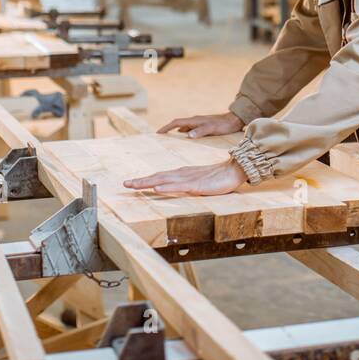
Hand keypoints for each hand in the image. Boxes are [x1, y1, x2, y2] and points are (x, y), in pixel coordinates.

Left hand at [123, 160, 246, 195]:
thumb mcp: (197, 182)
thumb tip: (172, 188)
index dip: (144, 180)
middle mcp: (181, 175)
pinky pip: (179, 186)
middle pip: (157, 177)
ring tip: (134, 185)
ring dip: (148, 182)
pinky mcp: (196, 185)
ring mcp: (188, 179)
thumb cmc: (217, 177)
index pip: (159, 177)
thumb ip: (185, 184)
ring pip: (164, 180)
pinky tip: (157, 188)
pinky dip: (167, 187)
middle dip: (140, 181)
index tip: (131, 183)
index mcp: (181, 174)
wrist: (233, 170)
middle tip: (125, 184)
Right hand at [157, 112, 243, 137]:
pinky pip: (190, 130)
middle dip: (168, 129)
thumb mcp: (212, 128)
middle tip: (160, 137)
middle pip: (178, 124)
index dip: (166, 127)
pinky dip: (185, 134)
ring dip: (176, 132)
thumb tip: (187, 135)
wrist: (234, 120)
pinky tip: (186, 141)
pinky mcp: (203, 127)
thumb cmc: (223, 125)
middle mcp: (195, 121)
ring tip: (170, 140)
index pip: (176, 122)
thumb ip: (200, 131)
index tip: (158, 133)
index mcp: (194, 120)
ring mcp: (199, 124)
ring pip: (184, 127)